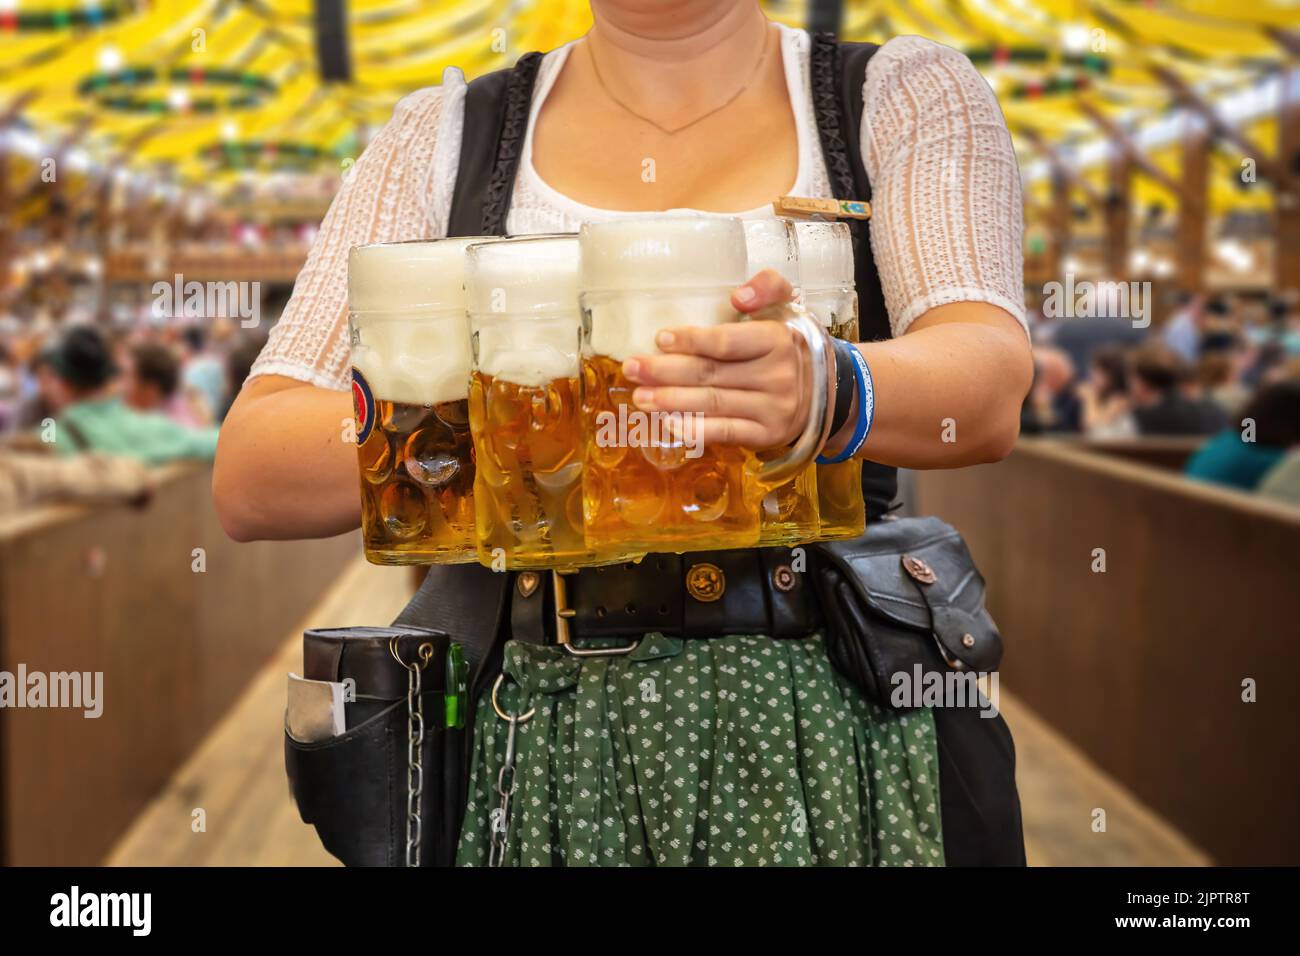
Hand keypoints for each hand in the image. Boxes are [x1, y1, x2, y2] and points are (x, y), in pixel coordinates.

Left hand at [621, 269, 811, 448]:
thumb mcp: (789, 307)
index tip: (660, 339)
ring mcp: (773, 409)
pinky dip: (696, 430)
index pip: (727, 342)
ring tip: (640, 397)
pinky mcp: (767, 435)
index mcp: (779, 340)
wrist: (830, 390)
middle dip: (665, 372)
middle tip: (632, 368)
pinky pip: (725, 432)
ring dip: (670, 401)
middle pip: (711, 374)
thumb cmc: (792, 344)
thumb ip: (768, 286)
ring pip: (712, 404)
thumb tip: (738, 297)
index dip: (691, 340)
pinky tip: (670, 424)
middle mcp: (778, 376)